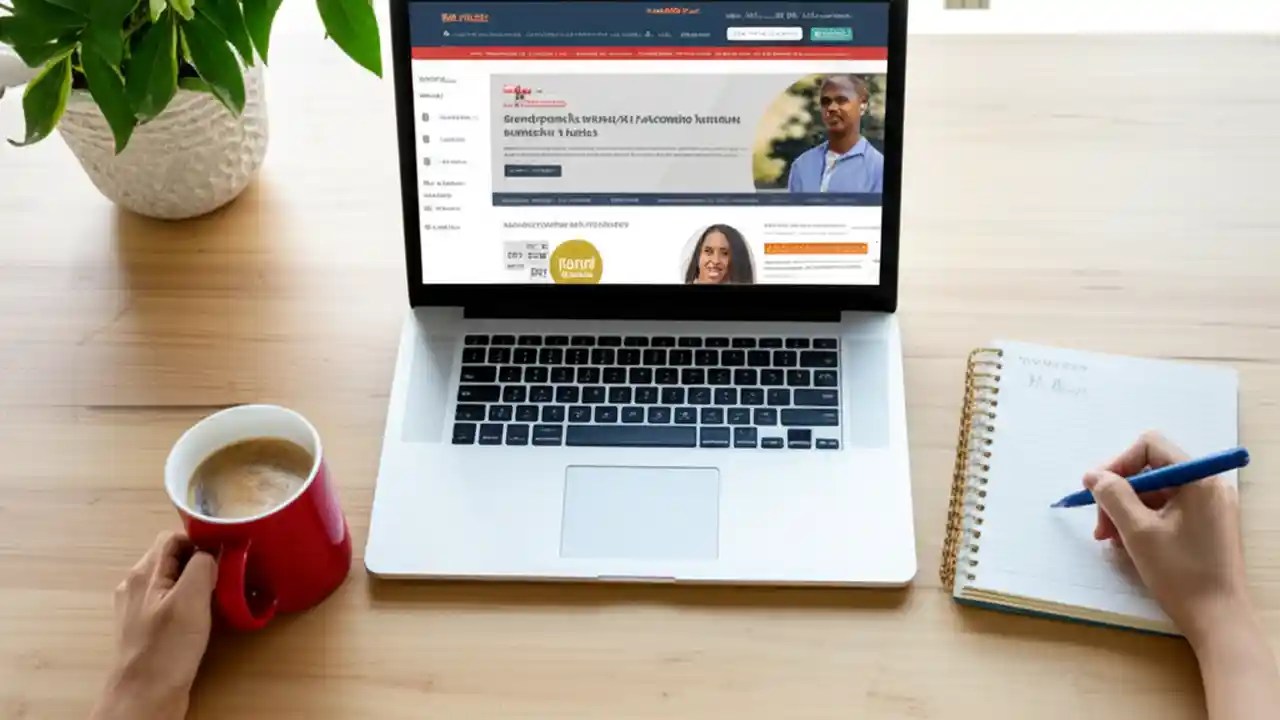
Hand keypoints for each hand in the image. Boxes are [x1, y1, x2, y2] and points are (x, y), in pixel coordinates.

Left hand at [90, 532, 216, 719]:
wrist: (144, 698)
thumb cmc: (167, 649)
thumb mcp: (190, 600)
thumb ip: (201, 566)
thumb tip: (212, 551)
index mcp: (144, 574)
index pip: (173, 537)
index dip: (201, 540)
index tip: (226, 553)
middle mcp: (137, 585)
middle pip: (173, 557)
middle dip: (201, 561)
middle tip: (227, 574)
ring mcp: (140, 608)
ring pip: (173, 580)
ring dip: (197, 582)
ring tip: (219, 595)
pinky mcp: (147, 628)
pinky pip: (171, 601)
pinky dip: (190, 602)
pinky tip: (204, 616)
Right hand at [1085, 431, 1249, 645]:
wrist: (1219, 620)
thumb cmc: (1180, 574)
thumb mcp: (1137, 531)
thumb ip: (1113, 495)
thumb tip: (1093, 475)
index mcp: (1198, 479)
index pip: (1150, 446)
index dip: (1117, 464)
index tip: (1096, 492)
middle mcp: (1208, 485)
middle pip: (1151, 471)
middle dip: (1119, 494)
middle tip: (1100, 527)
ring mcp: (1210, 506)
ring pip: (1156, 493)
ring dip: (1127, 512)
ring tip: (1112, 541)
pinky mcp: (1208, 525)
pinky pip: (1168, 510)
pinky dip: (1144, 522)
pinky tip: (1130, 545)